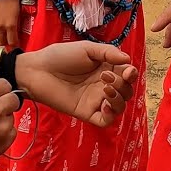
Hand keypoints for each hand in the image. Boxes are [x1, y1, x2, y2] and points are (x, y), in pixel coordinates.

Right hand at [0, 0, 20, 46]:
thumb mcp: (18, 10)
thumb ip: (16, 22)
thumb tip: (16, 29)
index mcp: (11, 24)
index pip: (12, 42)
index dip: (14, 45)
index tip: (15, 44)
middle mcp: (0, 26)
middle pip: (1, 42)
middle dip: (5, 42)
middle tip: (7, 39)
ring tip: (0, 32)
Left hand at [18, 42, 138, 127]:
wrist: (38, 70)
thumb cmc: (60, 56)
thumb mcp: (87, 48)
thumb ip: (108, 53)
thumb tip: (127, 60)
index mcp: (106, 68)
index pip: (127, 75)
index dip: (132, 74)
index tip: (128, 71)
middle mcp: (103, 85)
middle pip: (126, 91)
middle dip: (122, 85)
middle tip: (104, 77)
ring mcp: (95, 100)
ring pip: (120, 107)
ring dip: (119, 99)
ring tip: (105, 89)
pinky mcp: (86, 113)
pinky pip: (106, 121)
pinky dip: (110, 115)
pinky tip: (104, 105)